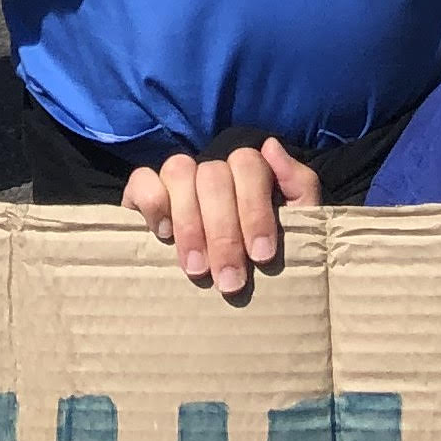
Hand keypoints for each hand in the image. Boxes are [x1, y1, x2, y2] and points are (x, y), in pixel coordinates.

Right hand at [118, 138, 321, 295]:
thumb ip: (299, 186)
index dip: (254, 208)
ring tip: (198, 270)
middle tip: (229, 281)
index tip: (262, 255)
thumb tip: (272, 147)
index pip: (248, 164)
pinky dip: (153, 202)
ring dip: (190, 223)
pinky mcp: (144, 194)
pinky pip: (142, 179)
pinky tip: (165, 235)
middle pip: (213, 175)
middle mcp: (212, 168)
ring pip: (179, 170)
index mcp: (248, 172)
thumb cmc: (268, 258)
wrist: (240, 293)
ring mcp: (178, 179)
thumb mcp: (298, 226)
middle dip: (223, 232)